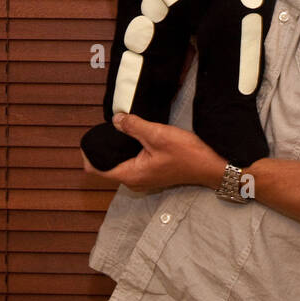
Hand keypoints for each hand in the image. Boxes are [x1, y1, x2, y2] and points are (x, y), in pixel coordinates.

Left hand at [81, 112, 224, 191]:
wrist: (210, 165)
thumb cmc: (186, 154)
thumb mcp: (157, 134)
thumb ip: (133, 126)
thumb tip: (116, 119)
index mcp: (130, 175)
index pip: (95, 169)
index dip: (89, 153)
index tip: (92, 136)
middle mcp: (133, 181)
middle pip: (106, 166)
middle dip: (103, 148)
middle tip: (108, 127)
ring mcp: (143, 179)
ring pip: (119, 164)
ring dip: (117, 149)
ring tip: (121, 129)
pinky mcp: (151, 174)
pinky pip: (131, 163)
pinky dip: (128, 151)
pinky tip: (135, 137)